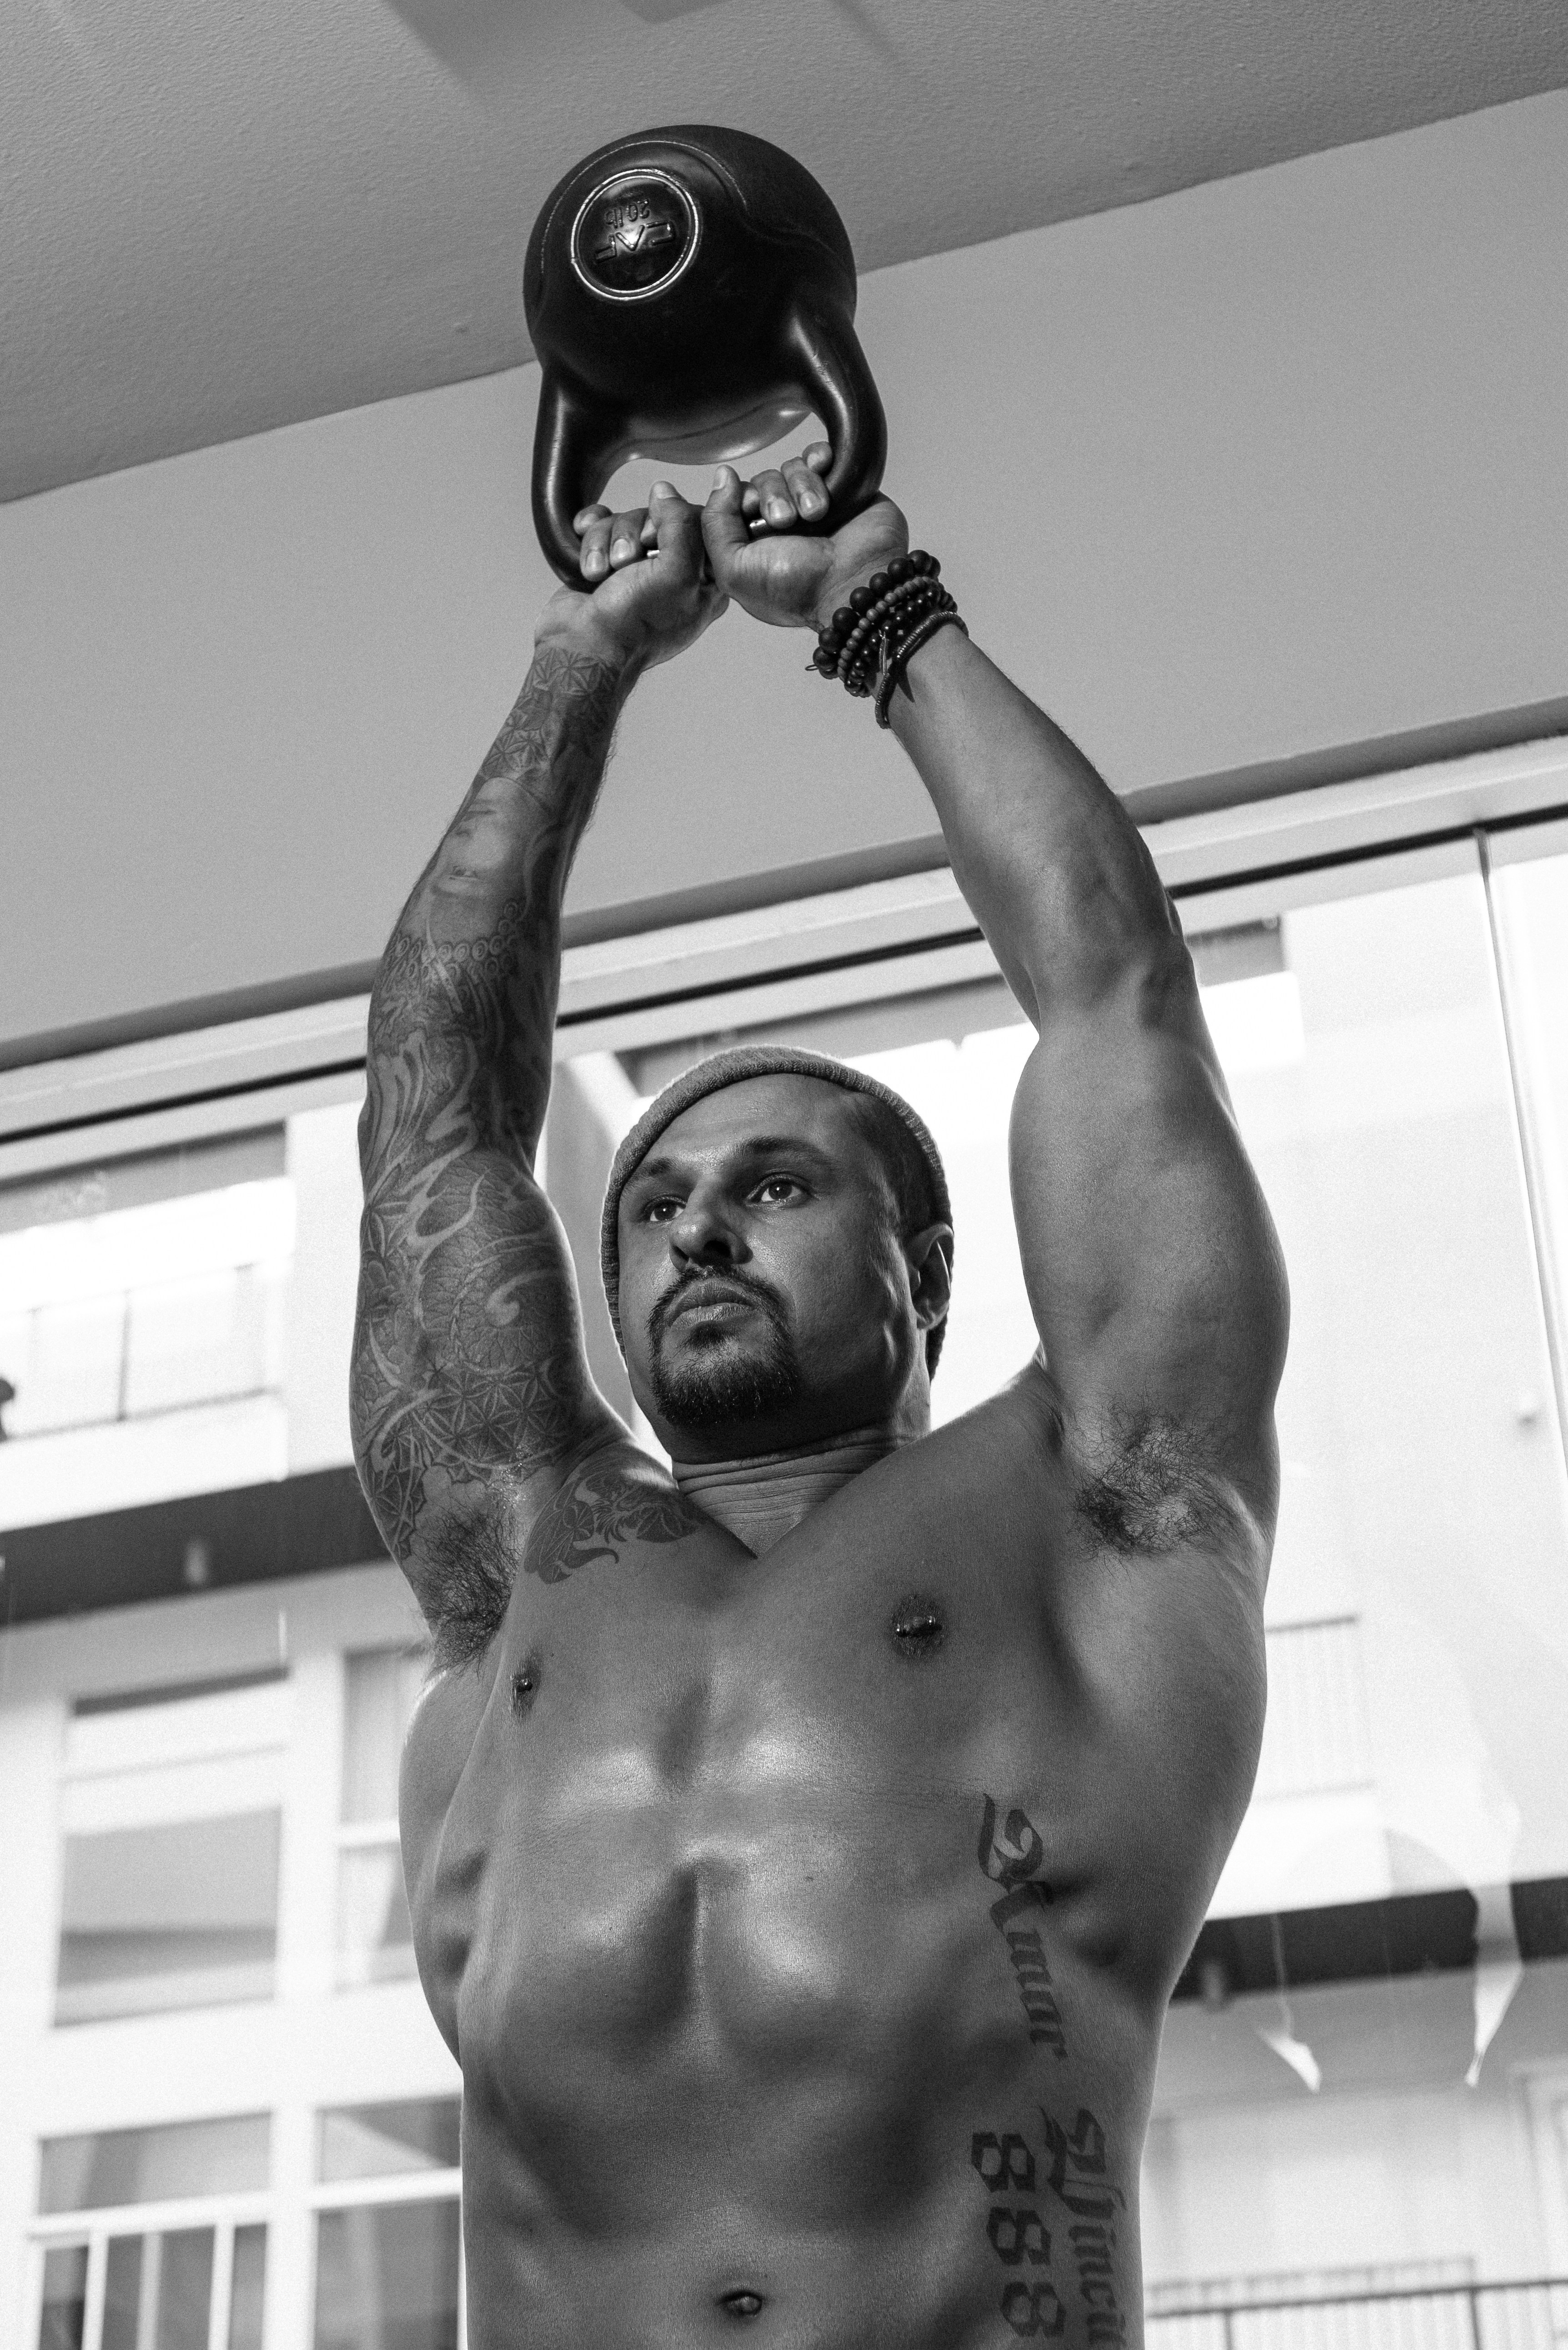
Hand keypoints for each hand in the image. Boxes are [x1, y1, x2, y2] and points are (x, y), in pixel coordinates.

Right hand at [535, 482, 726, 670]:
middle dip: (633, 534)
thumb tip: (665, 492)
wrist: (583, 648)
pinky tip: (585, 547)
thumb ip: (682, 524)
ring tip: (601, 572)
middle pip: (659, 518)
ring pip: (626, 522)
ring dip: (606, 541)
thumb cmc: (633, 624)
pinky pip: (602, 526)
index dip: (675, 521)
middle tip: (625, 563)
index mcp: (706, 581)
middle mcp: (675, 574)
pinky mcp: (608, 565)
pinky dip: (591, 534)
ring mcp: (639, 570)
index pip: (702, 524)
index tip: (654, 540)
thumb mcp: (675, 573)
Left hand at [702, 445, 909, 632]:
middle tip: (787, 521)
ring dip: (801, 486)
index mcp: (757, 545)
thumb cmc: (798, 588)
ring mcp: (814, 507)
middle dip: (773, 495)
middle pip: (764, 482)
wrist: (856, 584)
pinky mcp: (842, 491)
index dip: (742, 500)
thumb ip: (715, 525)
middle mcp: (785, 526)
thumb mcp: (735, 570)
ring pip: (792, 470)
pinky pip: (819, 458)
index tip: (755, 516)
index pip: (737, 501)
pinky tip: (824, 467)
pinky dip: (818, 457)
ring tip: (816, 513)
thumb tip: (723, 476)